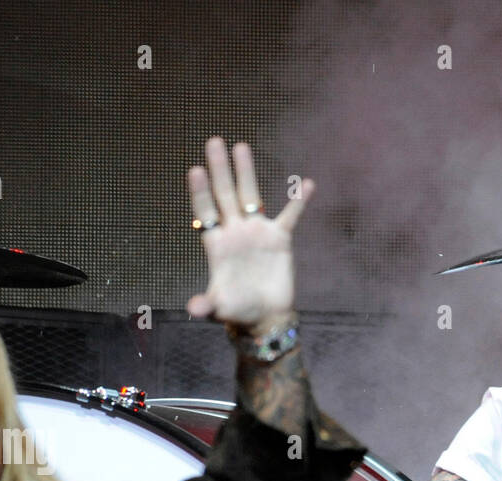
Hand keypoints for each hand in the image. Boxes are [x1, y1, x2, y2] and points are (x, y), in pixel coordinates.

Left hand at [186, 138, 312, 331]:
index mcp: (217, 244)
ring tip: (241, 146)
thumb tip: (194, 310)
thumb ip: (206, 305)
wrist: (265, 316)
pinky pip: (290, 216)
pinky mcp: (280, 239)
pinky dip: (299, 201)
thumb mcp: (219, 308)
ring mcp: (257, 232)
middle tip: (213, 142)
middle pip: (225, 194)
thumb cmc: (238, 310)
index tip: (196, 171)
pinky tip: (307, 184)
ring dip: (246, 172)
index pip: (206, 212)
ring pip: (250, 195)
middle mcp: (235, 232)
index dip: (201, 193)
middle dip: (220, 169)